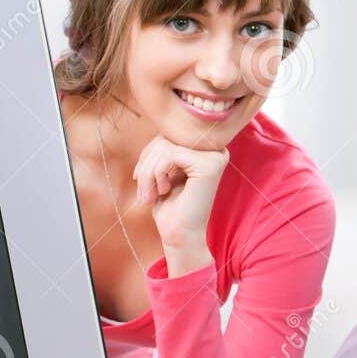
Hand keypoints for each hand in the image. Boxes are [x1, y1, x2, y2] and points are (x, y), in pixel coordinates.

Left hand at [133, 136, 228, 272]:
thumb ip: (165, 147)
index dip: (150, 152)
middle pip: (167, 137)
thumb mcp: (163, 170)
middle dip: (146, 162)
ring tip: (150, 193)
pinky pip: (171, 154)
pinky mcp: (210, 164)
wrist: (180, 235)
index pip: (170, 134)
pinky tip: (163, 189)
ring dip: (148, 171)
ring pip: (166, 145)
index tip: (140, 175)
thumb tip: (160, 122)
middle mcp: (216, 151)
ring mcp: (216, 157)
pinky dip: (157, 172)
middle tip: (143, 190)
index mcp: (207, 151)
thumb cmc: (170, 207)